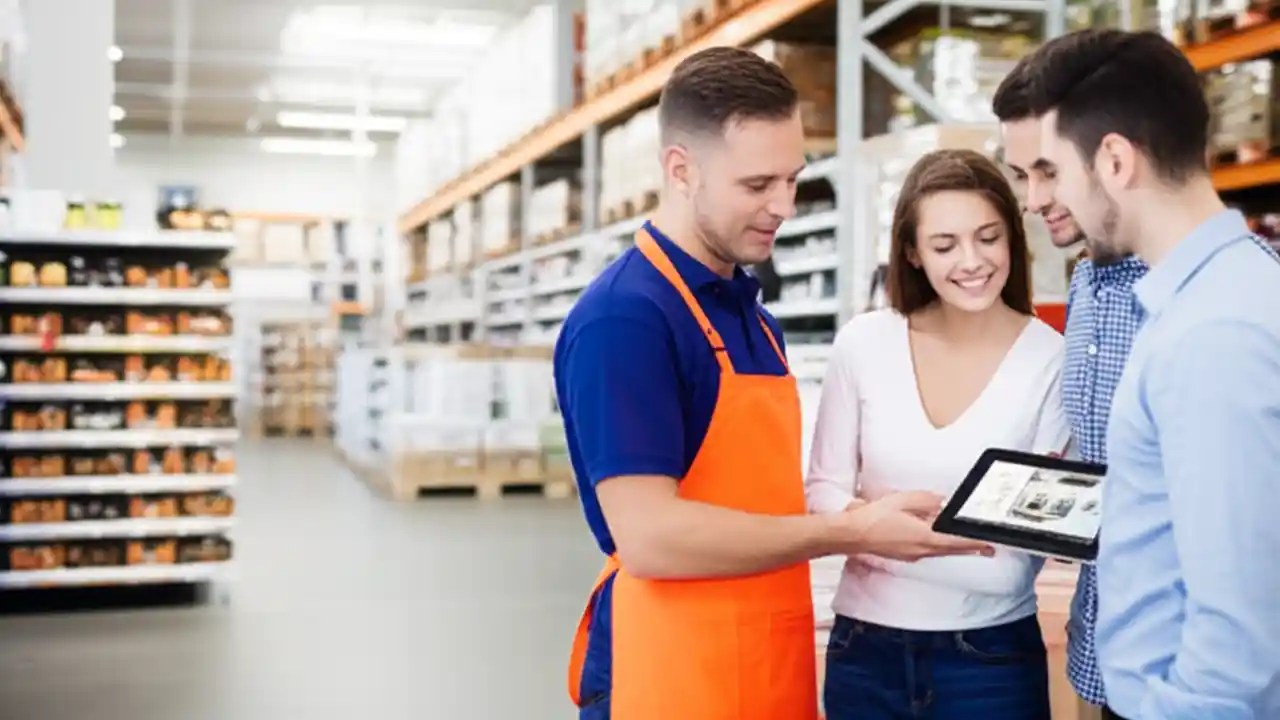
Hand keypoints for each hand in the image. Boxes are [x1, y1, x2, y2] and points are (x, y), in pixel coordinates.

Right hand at [839, 491, 994, 561]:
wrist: (851, 534)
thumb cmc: (872, 518)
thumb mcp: (902, 500)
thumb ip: (924, 500)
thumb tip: (940, 501)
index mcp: (924, 537)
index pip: (956, 541)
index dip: (975, 543)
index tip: (990, 543)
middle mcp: (921, 550)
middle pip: (951, 550)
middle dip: (970, 548)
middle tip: (989, 549)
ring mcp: (912, 554)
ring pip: (940, 551)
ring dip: (953, 547)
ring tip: (967, 544)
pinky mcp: (903, 554)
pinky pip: (926, 550)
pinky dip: (937, 545)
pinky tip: (934, 537)